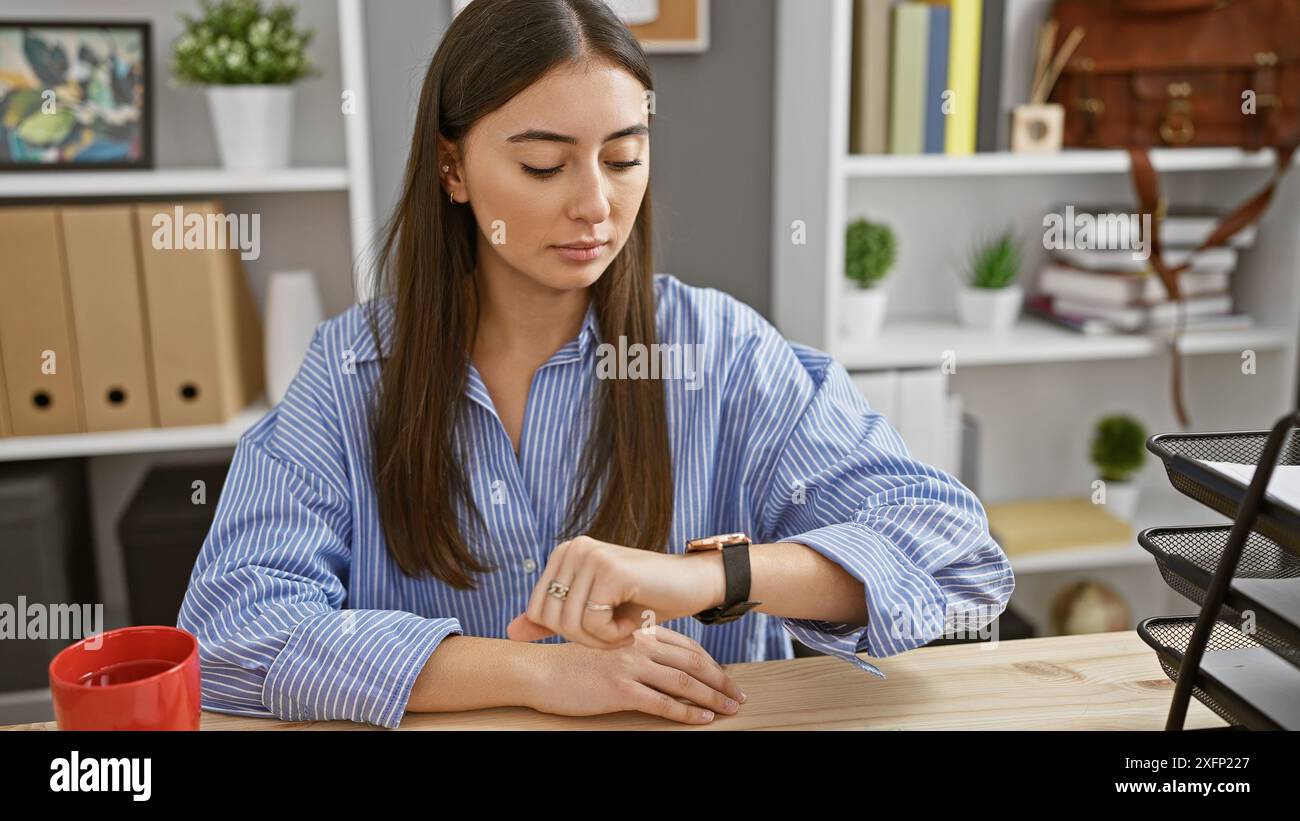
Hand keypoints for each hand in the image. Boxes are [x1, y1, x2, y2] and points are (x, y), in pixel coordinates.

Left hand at [506, 535, 722, 647]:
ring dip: (603, 639)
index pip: (538, 611)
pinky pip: (594, 624)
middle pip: (553, 620)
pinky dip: (615, 635)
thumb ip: (553, 620)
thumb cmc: (645, 598)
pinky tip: (635, 620)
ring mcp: (591, 555)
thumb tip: (511, 633)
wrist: (692, 585)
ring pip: (572, 625)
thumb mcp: (594, 610)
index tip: (601, 623)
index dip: (570, 631)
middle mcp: (573, 547)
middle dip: (585, 638)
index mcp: (564, 553)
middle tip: (616, 627)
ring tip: (626, 622)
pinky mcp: (611, 570)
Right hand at [524, 625, 745, 724]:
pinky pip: (662, 702)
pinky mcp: (620, 689)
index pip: (686, 646)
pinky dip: (686, 712)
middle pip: (692, 663)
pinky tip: (702, 719)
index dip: (711, 663)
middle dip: (720, 680)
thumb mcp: (607, 648)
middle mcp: (638, 646)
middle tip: (737, 695)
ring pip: (683, 682)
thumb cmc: (569, 663)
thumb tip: (659, 664)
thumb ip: (633, 650)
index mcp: (637, 633)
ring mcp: (630, 666)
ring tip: (728, 709)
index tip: (725, 677)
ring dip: (712, 697)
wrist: (538, 671)